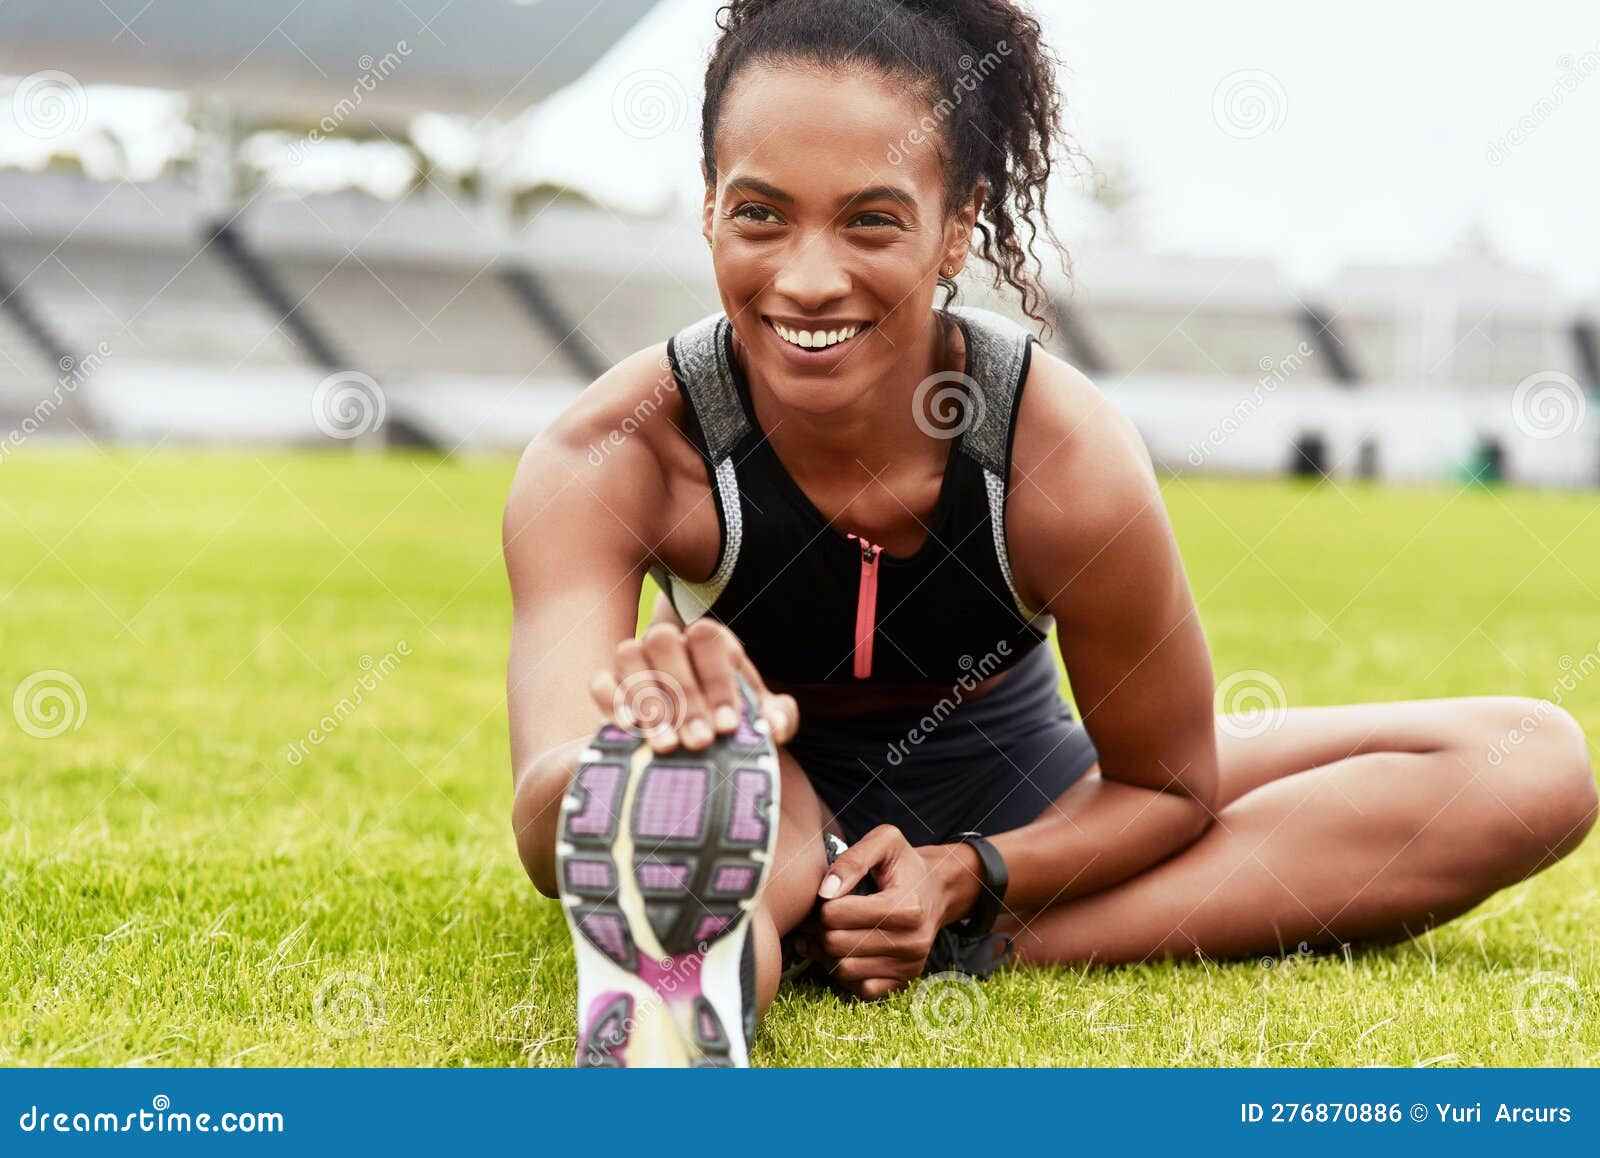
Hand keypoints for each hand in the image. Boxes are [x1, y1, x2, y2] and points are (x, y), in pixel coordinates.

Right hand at [588, 618, 797, 751]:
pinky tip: (630, 732)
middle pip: (664, 643)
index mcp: (710, 641)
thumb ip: (777, 718)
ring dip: (648, 701)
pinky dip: (613, 703)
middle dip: (684, 695)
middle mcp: (670, 640)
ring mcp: (636, 658)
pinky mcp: (609, 682)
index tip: (729, 727)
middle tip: (700, 743)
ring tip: (668, 747)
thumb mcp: (760, 721)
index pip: (708, 639)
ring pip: (629, 656)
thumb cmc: (733, 724)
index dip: (718, 681)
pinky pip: (601, 681)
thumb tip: (776, 725)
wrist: (697, 743)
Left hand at [812, 825, 980, 999]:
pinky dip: (846, 972)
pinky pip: (860, 989)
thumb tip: (825, 892)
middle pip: (836, 944)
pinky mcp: (904, 980)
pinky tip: (846, 950)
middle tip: (822, 915)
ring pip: (843, 970)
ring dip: (827, 952)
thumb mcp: (885, 841)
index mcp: (906, 907)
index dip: (822, 904)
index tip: (828, 896)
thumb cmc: (906, 865)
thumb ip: (853, 859)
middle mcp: (912, 942)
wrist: (937, 890)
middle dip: (820, 928)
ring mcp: (909, 965)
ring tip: (829, 931)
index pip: (837, 915)